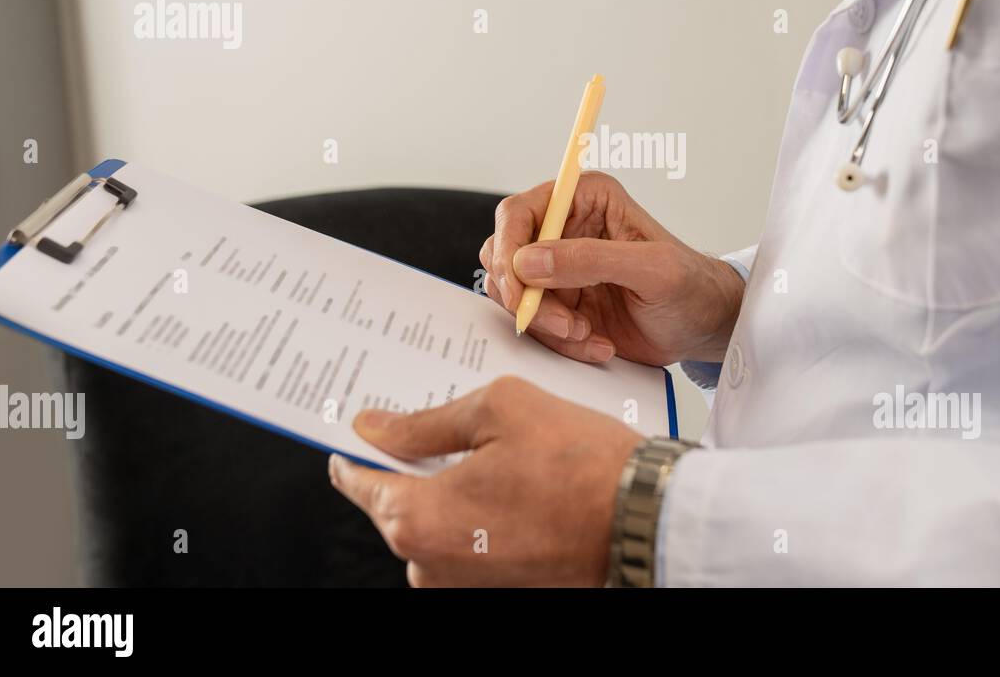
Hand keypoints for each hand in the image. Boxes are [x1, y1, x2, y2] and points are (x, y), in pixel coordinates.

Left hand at [329, 376, 641, 586]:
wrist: (644, 519)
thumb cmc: (577, 462)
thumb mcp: (497, 409)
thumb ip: (424, 422)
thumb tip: (373, 427)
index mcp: (416, 518)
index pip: (357, 481)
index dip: (356, 446)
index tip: (355, 426)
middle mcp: (429, 565)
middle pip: (396, 503)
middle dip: (415, 462)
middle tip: (449, 422)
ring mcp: (464, 585)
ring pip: (435, 524)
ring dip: (452, 488)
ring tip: (496, 449)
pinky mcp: (496, 590)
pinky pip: (468, 543)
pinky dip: (480, 513)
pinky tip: (514, 480)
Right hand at [480, 171, 743, 366]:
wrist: (704, 326)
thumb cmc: (692, 287)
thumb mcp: (652, 270)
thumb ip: (592, 259)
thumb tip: (529, 260)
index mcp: (586, 198)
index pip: (518, 213)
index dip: (508, 251)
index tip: (520, 291)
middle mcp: (565, 228)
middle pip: (505, 256)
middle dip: (526, 297)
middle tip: (565, 324)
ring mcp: (559, 268)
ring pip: (514, 295)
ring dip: (546, 324)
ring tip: (588, 334)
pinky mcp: (560, 302)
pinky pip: (534, 324)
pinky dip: (559, 342)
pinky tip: (597, 344)